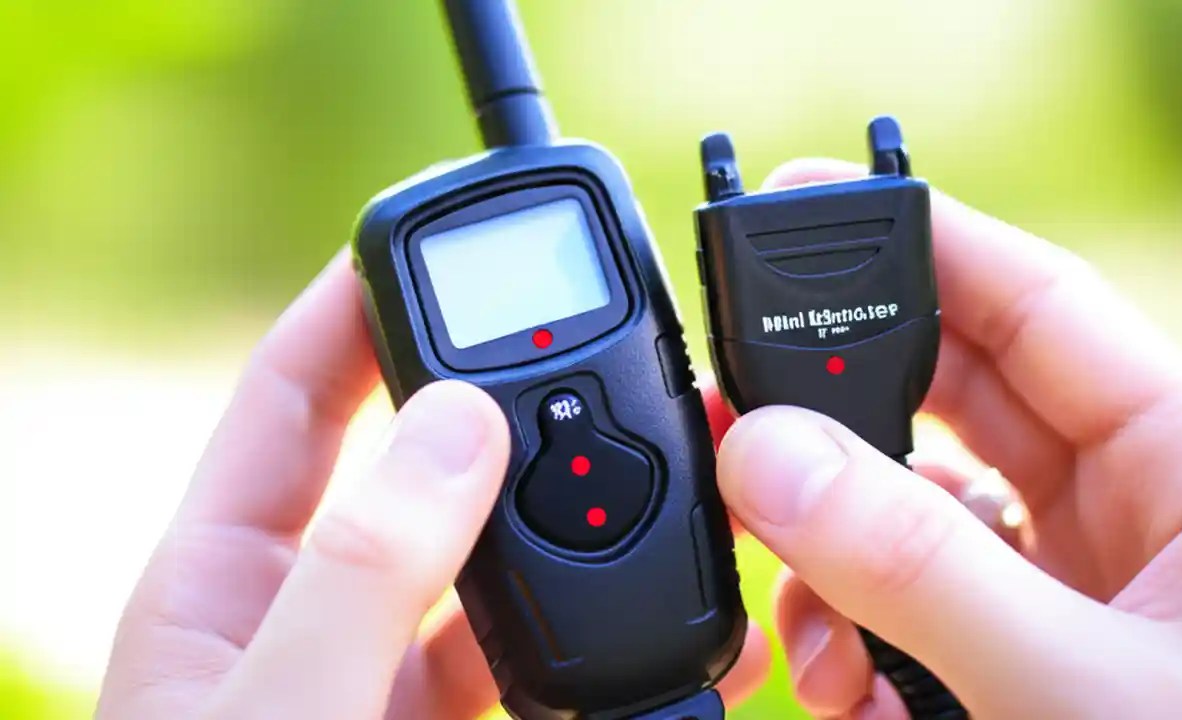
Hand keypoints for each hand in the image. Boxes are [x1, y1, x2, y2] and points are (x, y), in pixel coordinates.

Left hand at [93, 254, 771, 718]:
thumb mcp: (280, 709)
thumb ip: (369, 564)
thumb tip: (464, 416)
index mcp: (223, 583)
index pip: (292, 400)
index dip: (354, 312)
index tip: (430, 248)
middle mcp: (307, 618)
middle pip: (411, 473)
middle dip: (490, 411)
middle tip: (575, 355)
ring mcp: (381, 682)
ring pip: (483, 569)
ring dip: (553, 526)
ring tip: (632, 481)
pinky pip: (526, 663)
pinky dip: (582, 634)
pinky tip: (633, 614)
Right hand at [713, 159, 1181, 718]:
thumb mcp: (1081, 692)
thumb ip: (921, 569)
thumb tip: (770, 457)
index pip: (1039, 308)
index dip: (922, 248)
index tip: (803, 217)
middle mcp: (1134, 520)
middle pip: (953, 408)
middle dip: (842, 422)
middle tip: (746, 431)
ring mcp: (1075, 598)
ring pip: (918, 522)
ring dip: (837, 566)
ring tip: (814, 648)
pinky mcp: (1028, 668)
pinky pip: (919, 615)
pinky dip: (861, 646)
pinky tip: (845, 699)